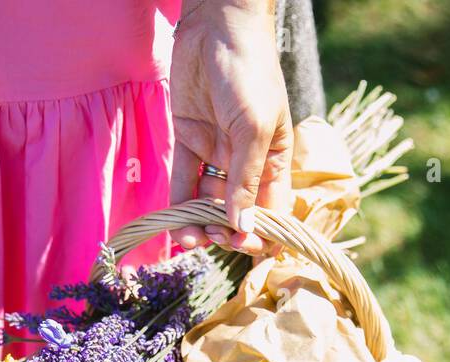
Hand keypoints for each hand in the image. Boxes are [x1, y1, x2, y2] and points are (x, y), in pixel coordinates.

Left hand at [169, 0, 292, 254]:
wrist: (216, 28)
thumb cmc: (249, 73)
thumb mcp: (254, 127)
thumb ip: (246, 178)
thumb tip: (242, 226)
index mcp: (274, 161)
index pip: (273, 211)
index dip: (261, 234)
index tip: (243, 244)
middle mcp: (246, 162)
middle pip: (237, 212)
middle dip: (225, 231)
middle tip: (212, 233)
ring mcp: (216, 154)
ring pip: (208, 203)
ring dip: (199, 224)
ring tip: (189, 236)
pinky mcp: (189, 143)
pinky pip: (184, 182)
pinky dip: (178, 207)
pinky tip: (174, 227)